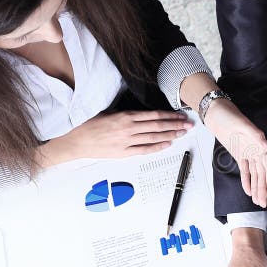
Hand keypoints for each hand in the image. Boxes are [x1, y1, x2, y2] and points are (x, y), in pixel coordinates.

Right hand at [57, 110, 191, 160]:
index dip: (170, 115)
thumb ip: (127, 113)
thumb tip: (144, 113)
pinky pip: (145, 150)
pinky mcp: (125, 153)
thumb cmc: (92, 126)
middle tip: (189, 124)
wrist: (78, 142)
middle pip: (158, 126)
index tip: (180, 115)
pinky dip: (158, 147)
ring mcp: (127, 142)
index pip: (154, 115)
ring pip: (154, 138)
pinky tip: (168, 144)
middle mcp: (129, 128)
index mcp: (126, 116)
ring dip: (171, 135)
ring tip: (183, 133)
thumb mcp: (110, 112)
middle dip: (176, 125)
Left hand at [206, 98, 266, 207]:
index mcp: (258, 144)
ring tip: (258, 201)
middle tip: (264, 203)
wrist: (216, 112)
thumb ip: (255, 135)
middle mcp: (255, 150)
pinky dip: (247, 181)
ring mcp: (247, 153)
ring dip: (256, 188)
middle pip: (262, 174)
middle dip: (263, 189)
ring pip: (255, 174)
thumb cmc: (228, 115)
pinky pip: (245, 170)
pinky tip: (248, 191)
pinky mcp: (239, 154)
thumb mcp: (241, 123)